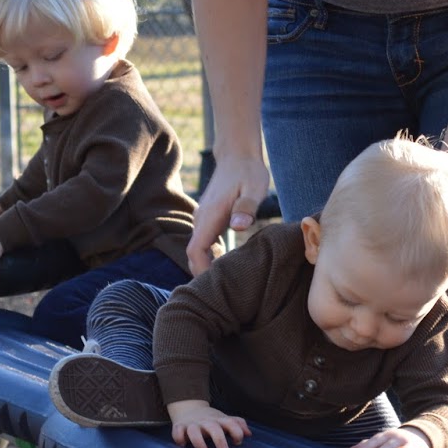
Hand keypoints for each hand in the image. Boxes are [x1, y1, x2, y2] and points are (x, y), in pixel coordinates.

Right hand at [168, 399, 250, 447]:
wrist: (189, 407)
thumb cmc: (211, 419)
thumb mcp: (225, 419)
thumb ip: (238, 424)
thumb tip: (249, 434)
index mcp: (219, 420)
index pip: (231, 423)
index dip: (237, 432)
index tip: (238, 442)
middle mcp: (206, 422)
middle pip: (213, 427)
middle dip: (219, 439)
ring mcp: (192, 424)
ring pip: (194, 431)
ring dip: (199, 442)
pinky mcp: (179, 426)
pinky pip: (177, 432)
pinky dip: (179, 438)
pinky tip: (184, 446)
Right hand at [187, 154, 271, 274]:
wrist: (238, 155)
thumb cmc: (249, 172)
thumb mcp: (254, 187)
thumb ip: (247, 207)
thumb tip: (238, 226)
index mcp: (210, 216)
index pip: (196, 251)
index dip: (201, 271)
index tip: (214, 286)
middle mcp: (201, 219)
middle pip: (193, 255)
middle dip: (203, 274)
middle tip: (224, 292)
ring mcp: (203, 219)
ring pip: (198, 250)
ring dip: (207, 266)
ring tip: (228, 283)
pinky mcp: (209, 219)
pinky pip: (204, 244)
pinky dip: (211, 257)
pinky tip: (228, 266)